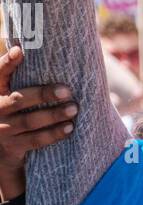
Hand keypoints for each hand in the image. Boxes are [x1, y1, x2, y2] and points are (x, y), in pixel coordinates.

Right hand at [0, 46, 77, 199]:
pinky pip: (35, 140)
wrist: (3, 153)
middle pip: (19, 100)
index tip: (19, 51)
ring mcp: (3, 130)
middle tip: (67, 91)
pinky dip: (53, 134)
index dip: (7, 63)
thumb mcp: (12, 98)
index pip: (0, 74)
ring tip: (73, 109)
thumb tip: (39, 54)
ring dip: (54, 115)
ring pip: (30, 121)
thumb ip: (23, 81)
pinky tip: (68, 128)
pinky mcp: (13, 147)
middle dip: (43, 94)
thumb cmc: (15, 117)